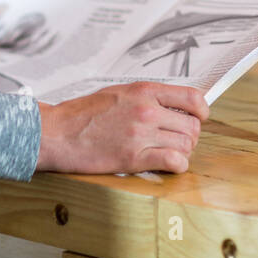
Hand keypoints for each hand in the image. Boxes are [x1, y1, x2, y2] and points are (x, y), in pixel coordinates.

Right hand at [35, 82, 208, 173]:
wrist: (56, 133)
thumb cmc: (81, 114)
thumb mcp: (116, 93)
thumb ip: (144, 97)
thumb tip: (170, 105)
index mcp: (143, 91)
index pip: (192, 97)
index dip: (201, 110)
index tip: (198, 117)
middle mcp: (146, 111)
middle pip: (192, 126)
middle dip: (189, 136)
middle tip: (175, 140)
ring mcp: (141, 134)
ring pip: (185, 145)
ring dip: (181, 151)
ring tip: (166, 152)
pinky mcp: (134, 158)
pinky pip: (174, 162)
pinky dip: (176, 165)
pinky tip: (165, 164)